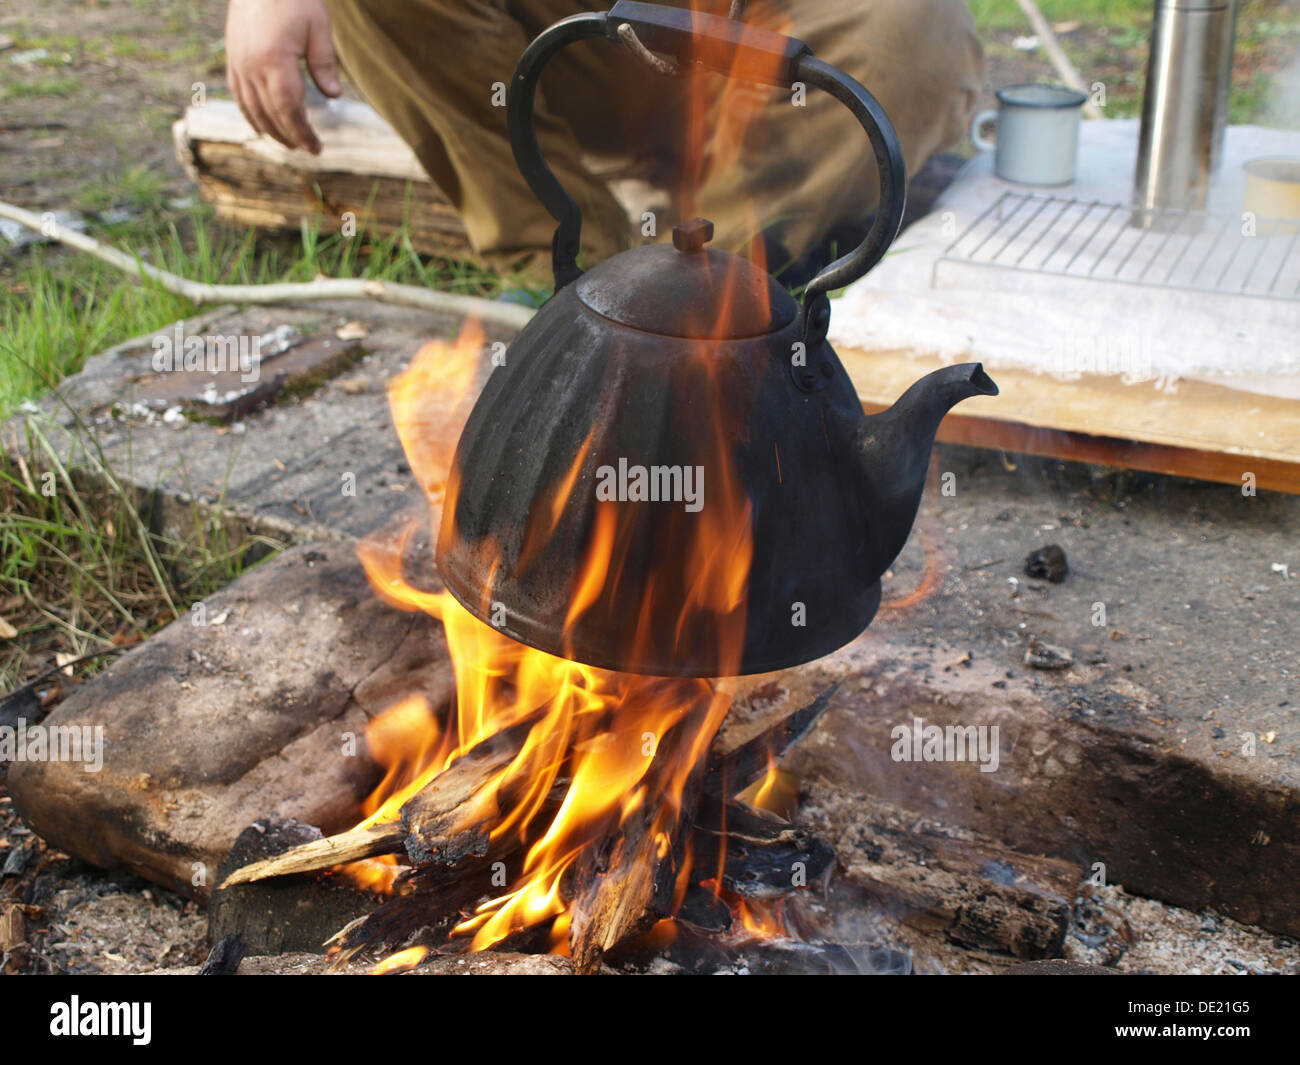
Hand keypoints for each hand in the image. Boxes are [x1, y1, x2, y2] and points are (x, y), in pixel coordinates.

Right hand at [225, 0, 341, 153]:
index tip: (316, 148)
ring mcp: (238, 61)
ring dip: (269, 129)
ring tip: (288, 142)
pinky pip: (238, 93)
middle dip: (289, 135)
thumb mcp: (318, 26)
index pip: (288, 109)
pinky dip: (249, 113)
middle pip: (270, 113)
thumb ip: (324, 63)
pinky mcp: (232, 55)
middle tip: (307, 149)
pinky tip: (261, 124)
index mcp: (274, 59)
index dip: (302, 132)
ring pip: (251, 107)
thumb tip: (333, 96)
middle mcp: (251, 64)